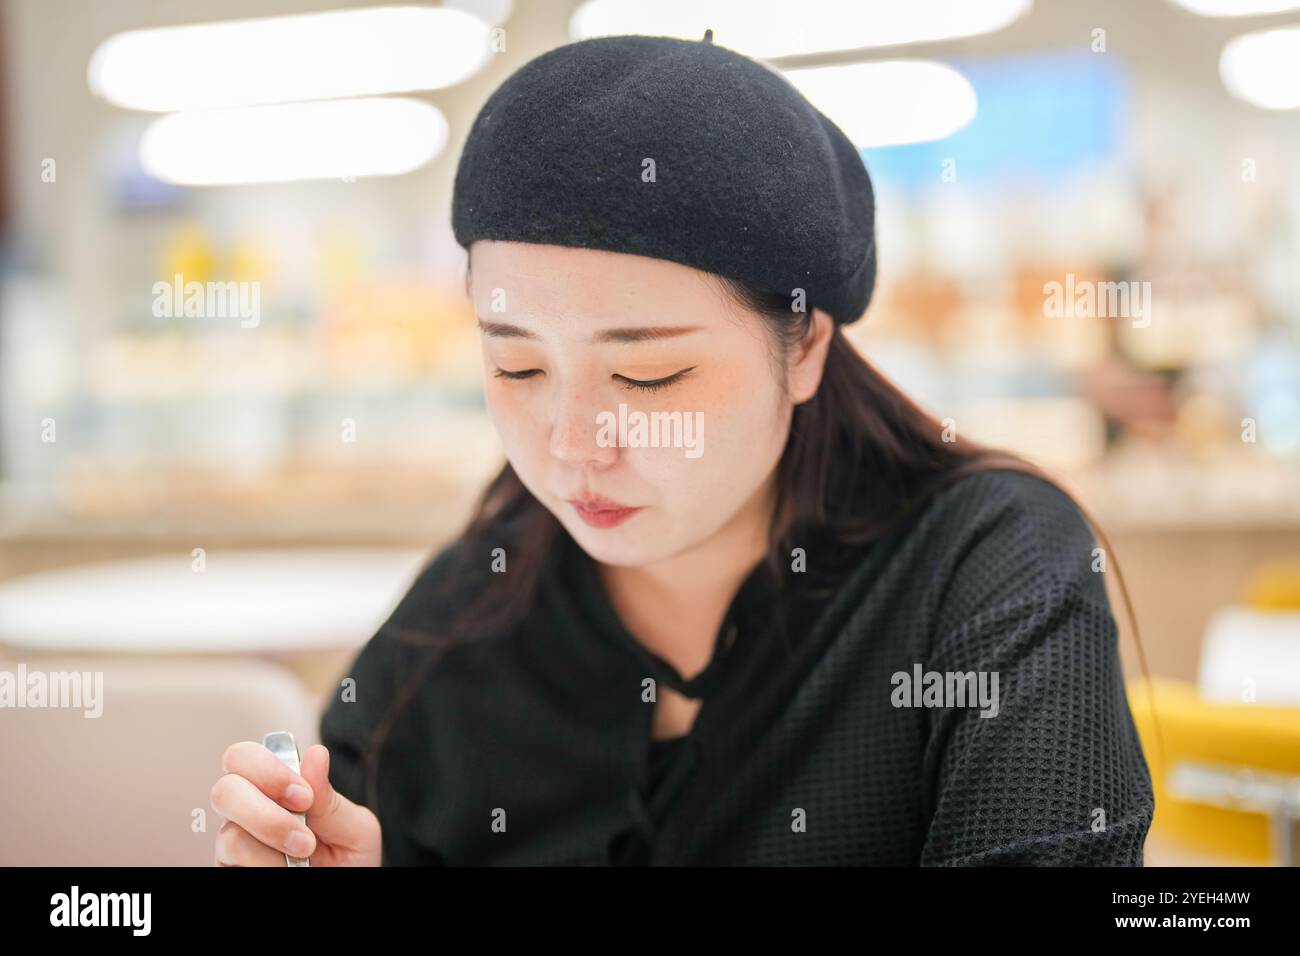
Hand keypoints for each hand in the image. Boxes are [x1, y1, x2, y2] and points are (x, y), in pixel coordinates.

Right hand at [211, 742, 380, 865]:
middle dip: (265, 813)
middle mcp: (248, 812)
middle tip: (305, 838)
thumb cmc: (350, 862)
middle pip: (225, 789)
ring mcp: (235, 845)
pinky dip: (265, 867)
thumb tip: (314, 753)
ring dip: (274, 850)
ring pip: (231, 835)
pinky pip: (232, 864)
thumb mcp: (354, 829)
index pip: (245, 757)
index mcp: (277, 789)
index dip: (269, 770)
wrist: (344, 894)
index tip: (305, 797)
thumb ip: (330, 797)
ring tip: (304, 861)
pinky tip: (285, 870)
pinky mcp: (229, 869)